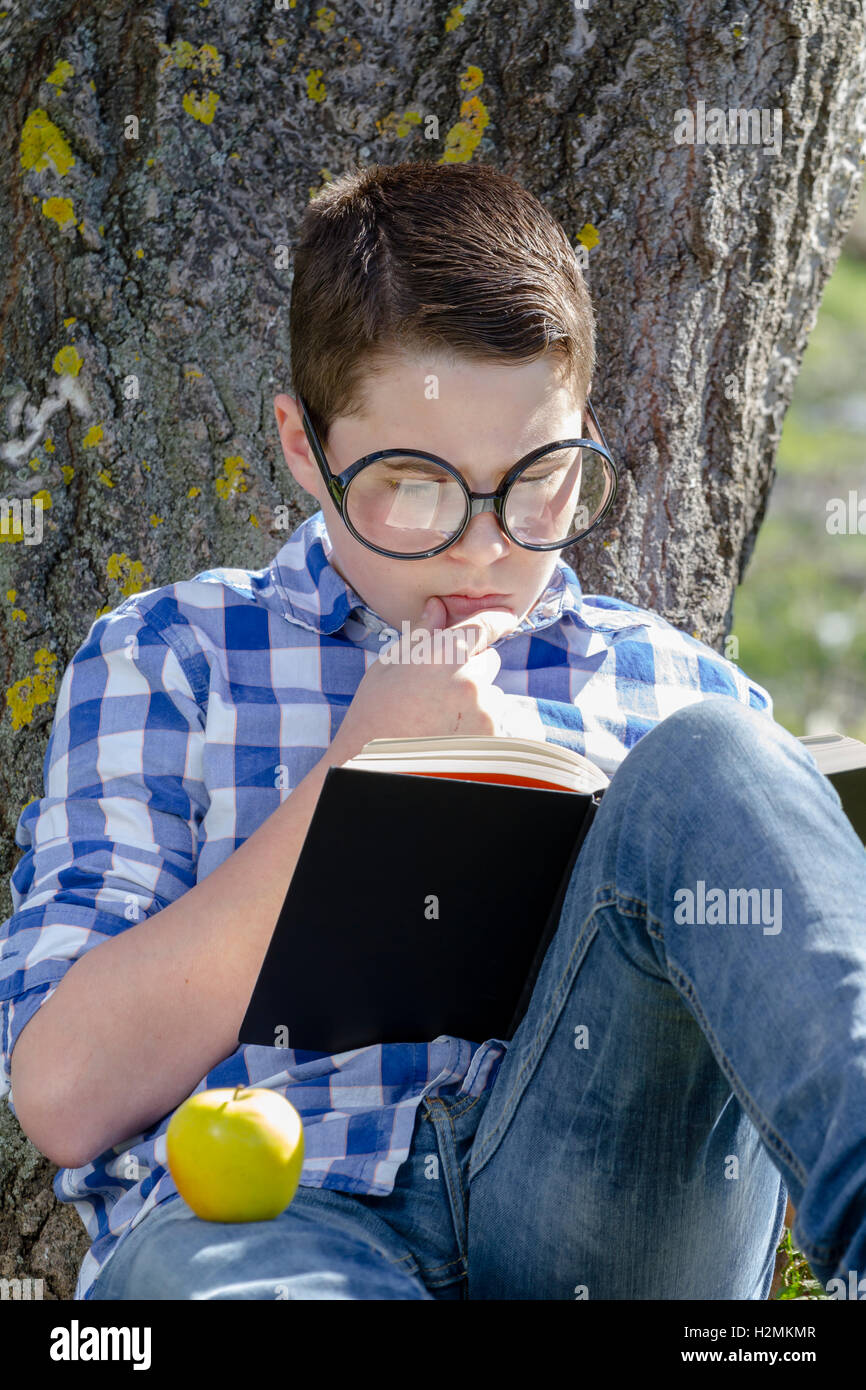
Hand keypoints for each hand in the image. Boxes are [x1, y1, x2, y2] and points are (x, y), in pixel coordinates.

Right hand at [326, 597, 543, 761]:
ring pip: (491, 694)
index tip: (504, 617)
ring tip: (440, 717)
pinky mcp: (488, 737)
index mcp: (442, 655)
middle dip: (473, 668)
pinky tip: (447, 733)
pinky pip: (492, 721)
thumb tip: (437, 606)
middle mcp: (468, 680)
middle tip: (440, 689)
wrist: (372, 765)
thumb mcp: (390, 665)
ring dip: (476, 700)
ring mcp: (482, 711)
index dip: (497, 619)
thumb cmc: (374, 713)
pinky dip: (477, 726)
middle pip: (489, 661)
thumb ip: (420, 633)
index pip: (483, 626)